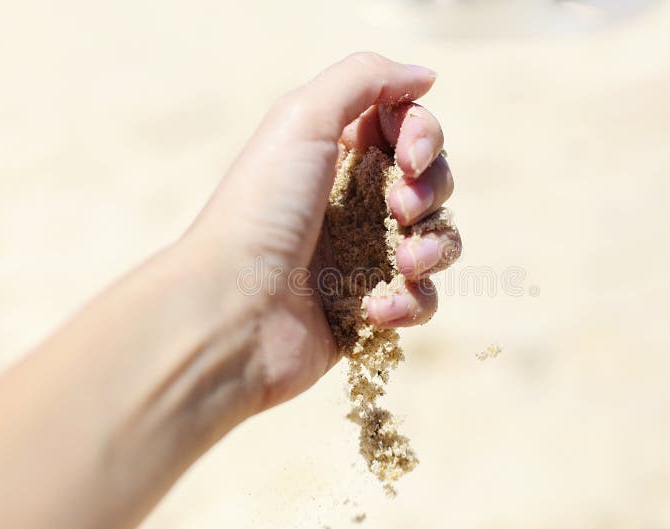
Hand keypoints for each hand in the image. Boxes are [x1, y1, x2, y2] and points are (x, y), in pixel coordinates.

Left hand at [186, 52, 461, 412]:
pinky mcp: (368, 307)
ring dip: (434, 248)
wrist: (230, 310)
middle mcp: (354, 201)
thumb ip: (366, 79)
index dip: (424, 137)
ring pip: (438, 241)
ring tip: (404, 262)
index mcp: (337, 154)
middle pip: (432, 182)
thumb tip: (425, 76)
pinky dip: (410, 303)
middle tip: (399, 209)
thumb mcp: (302, 118)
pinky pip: (421, 300)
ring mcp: (363, 256)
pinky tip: (373, 310)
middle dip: (430, 192)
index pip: (409, 131)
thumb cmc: (262, 209)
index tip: (409, 156)